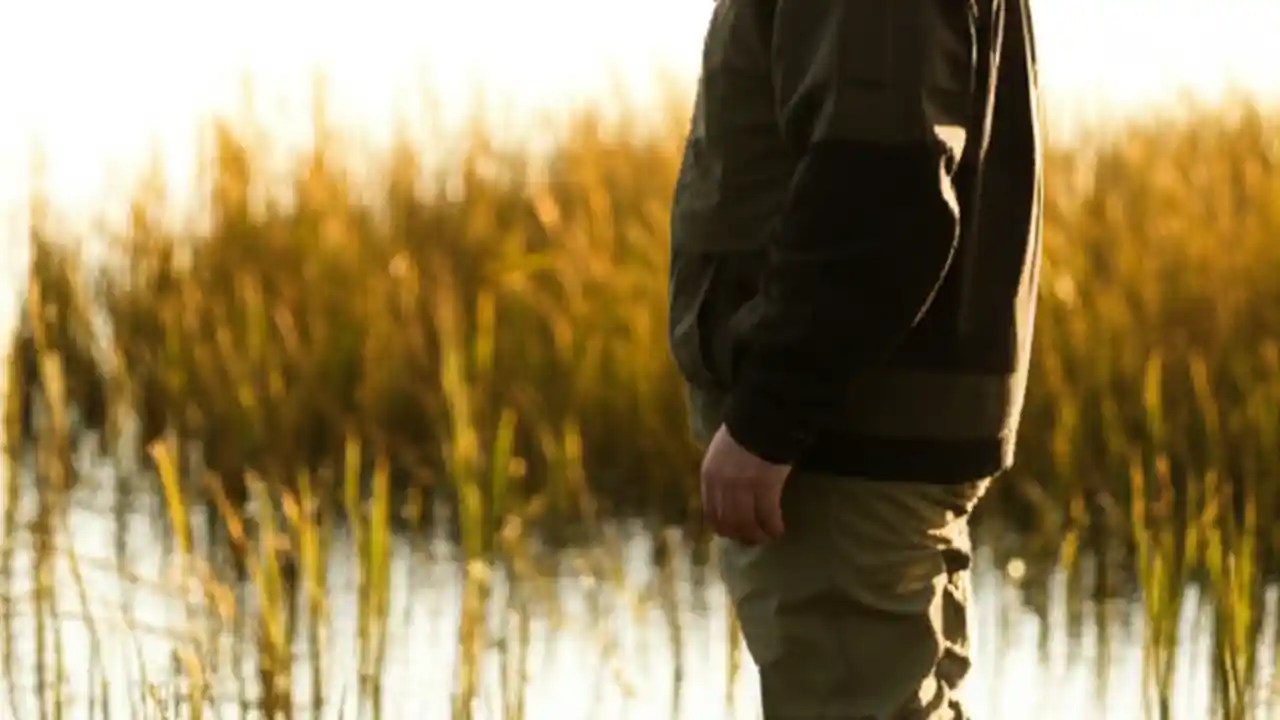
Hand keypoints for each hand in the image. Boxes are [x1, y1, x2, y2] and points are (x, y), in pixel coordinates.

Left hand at [701, 424, 791, 544]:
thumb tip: (727, 498)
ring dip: (758, 535)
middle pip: (728, 522)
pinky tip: (778, 530)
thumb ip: (720, 476)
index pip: (711, 512)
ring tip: (767, 537)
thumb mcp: (720, 454)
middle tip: (752, 540)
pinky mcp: (765, 488)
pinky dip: (773, 527)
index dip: (722, 527)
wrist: (762, 419)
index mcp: (709, 476)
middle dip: (740, 535)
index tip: (733, 534)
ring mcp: (743, 488)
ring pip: (747, 524)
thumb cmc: (742, 433)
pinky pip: (768, 516)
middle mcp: (722, 486)